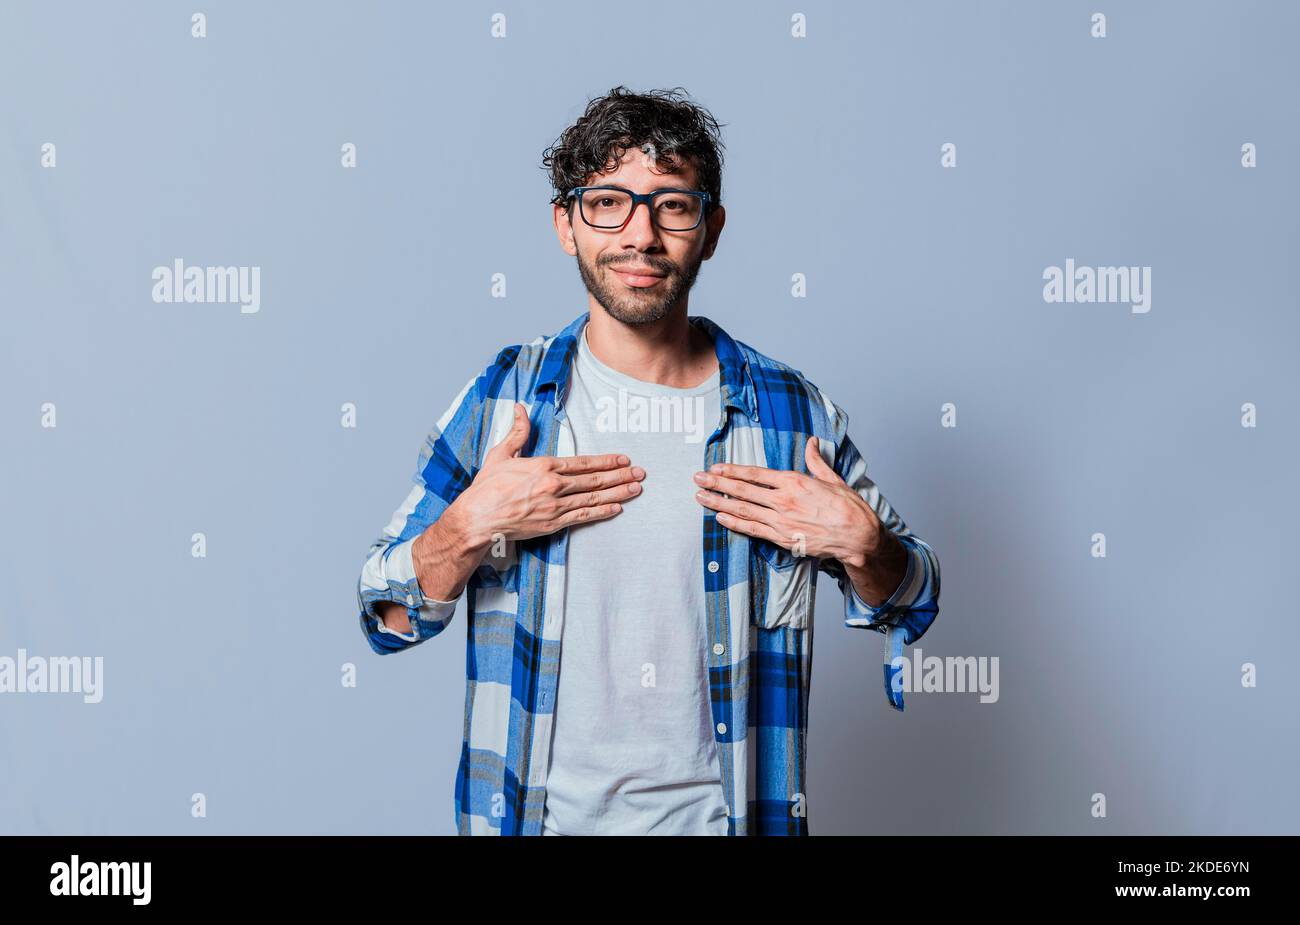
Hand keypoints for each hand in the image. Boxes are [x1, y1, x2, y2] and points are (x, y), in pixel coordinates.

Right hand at [451, 402, 644, 548]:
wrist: (478, 518)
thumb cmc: (487, 487)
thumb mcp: (501, 454)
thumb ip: (517, 432)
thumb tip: (520, 408)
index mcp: (543, 466)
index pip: (582, 462)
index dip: (606, 461)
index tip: (623, 458)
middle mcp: (554, 486)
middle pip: (594, 480)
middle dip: (620, 476)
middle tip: (640, 472)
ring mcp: (555, 506)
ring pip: (593, 498)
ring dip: (618, 493)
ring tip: (636, 488)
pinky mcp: (553, 524)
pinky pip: (583, 517)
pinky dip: (602, 512)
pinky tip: (617, 509)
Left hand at [692, 435, 883, 567]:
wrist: (858, 536)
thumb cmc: (848, 507)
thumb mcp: (833, 478)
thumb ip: (816, 460)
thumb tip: (812, 442)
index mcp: (795, 481)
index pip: (756, 474)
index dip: (733, 470)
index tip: (716, 466)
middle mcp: (784, 500)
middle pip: (743, 490)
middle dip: (717, 483)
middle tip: (697, 478)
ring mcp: (781, 521)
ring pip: (743, 510)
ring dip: (719, 502)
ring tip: (700, 496)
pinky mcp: (783, 538)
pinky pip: (753, 530)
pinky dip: (734, 523)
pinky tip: (719, 517)